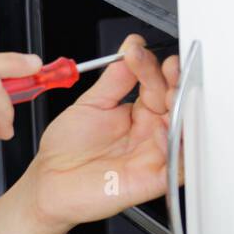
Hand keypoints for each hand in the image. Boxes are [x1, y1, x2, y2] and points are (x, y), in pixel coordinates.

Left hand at [22, 34, 181, 227]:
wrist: (49, 183)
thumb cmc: (65, 150)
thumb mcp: (89, 105)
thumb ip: (113, 81)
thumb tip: (129, 50)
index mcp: (136, 113)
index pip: (155, 84)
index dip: (151, 67)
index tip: (137, 52)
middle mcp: (150, 132)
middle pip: (176, 103)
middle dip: (174, 82)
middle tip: (166, 68)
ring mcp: (155, 153)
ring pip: (184, 128)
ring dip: (182, 108)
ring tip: (170, 91)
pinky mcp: (157, 178)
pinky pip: (182, 163)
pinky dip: (184, 145)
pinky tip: (175, 127)